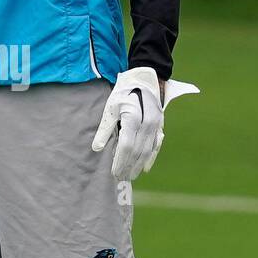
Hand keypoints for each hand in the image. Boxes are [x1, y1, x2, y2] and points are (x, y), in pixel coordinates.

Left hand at [91, 66, 198, 182]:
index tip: (113, 172)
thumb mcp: (110, 107)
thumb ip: (105, 129)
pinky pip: (156, 145)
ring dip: (138, 165)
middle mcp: (147, 124)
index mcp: (133, 119)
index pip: (126, 147)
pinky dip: (150, 158)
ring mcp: (156, 125)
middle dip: (128, 166)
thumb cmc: (123, 92)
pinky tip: (145, 168)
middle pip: (137, 152)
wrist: (145, 79)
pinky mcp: (160, 126)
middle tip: (120, 178)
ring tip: (130, 176)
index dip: (119, 161)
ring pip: (147, 151)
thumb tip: (96, 148)